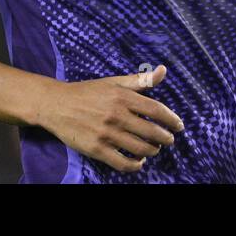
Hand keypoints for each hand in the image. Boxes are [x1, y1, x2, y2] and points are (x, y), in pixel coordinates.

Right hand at [35, 64, 184, 173]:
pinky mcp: (96, 149)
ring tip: (153, 149)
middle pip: (152, 132)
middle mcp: (116, 115)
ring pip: (140, 148)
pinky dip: (135, 165)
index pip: (157, 110)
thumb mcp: (113, 82)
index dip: (172, 120)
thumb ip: (139, 80)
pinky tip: (138, 162)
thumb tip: (163, 71)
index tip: (179, 126)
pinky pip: (122, 163)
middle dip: (165, 138)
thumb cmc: (87, 92)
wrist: (56, 104)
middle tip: (168, 140)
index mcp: (122, 97)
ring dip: (152, 151)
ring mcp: (106, 133)